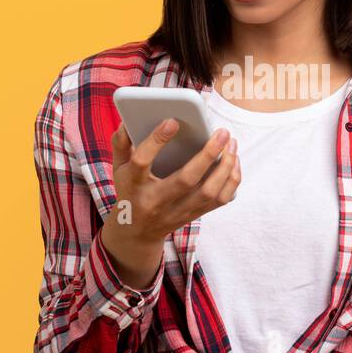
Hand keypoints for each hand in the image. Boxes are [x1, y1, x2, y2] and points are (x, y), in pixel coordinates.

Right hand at [100, 119, 240, 286]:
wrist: (136, 232)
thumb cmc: (130, 191)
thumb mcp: (118, 168)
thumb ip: (120, 142)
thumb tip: (128, 120)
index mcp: (134, 184)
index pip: (142, 161)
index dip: (156, 141)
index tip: (173, 121)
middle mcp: (156, 200)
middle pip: (186, 179)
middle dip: (208, 154)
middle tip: (222, 132)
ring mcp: (177, 211)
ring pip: (209, 192)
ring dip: (226, 167)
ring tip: (231, 143)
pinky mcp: (193, 215)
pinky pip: (220, 200)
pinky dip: (231, 180)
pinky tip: (233, 161)